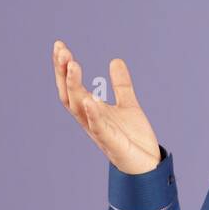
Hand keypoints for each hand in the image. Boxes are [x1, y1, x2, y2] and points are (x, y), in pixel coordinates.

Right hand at [52, 40, 161, 174]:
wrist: (148, 164)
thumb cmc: (133, 138)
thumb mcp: (128, 104)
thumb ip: (121, 84)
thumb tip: (115, 60)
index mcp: (91, 111)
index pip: (71, 87)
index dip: (64, 68)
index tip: (60, 45)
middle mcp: (90, 121)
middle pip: (69, 94)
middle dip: (63, 73)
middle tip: (62, 50)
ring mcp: (99, 132)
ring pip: (79, 109)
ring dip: (74, 87)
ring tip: (73, 65)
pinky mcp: (112, 144)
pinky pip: (99, 128)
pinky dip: (93, 114)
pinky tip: (91, 100)